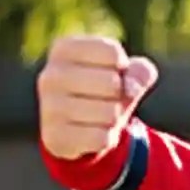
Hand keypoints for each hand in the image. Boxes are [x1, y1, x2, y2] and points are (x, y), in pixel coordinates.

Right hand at [37, 35, 158, 160]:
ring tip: (98, 116)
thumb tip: (131, 88)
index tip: (111, 73)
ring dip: (114, 118)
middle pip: (113, 83)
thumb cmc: (104, 91)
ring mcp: (49, 107)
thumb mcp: (125, 74)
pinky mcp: (54, 137)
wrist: (77, 128)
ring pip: (111, 113)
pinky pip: (103, 139)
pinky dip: (106, 138)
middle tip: (105, 98)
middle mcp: (50, 76)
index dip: (123, 67)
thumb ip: (140, 71)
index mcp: (63, 50)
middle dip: (120, 95)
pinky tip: (91, 133)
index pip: (111, 52)